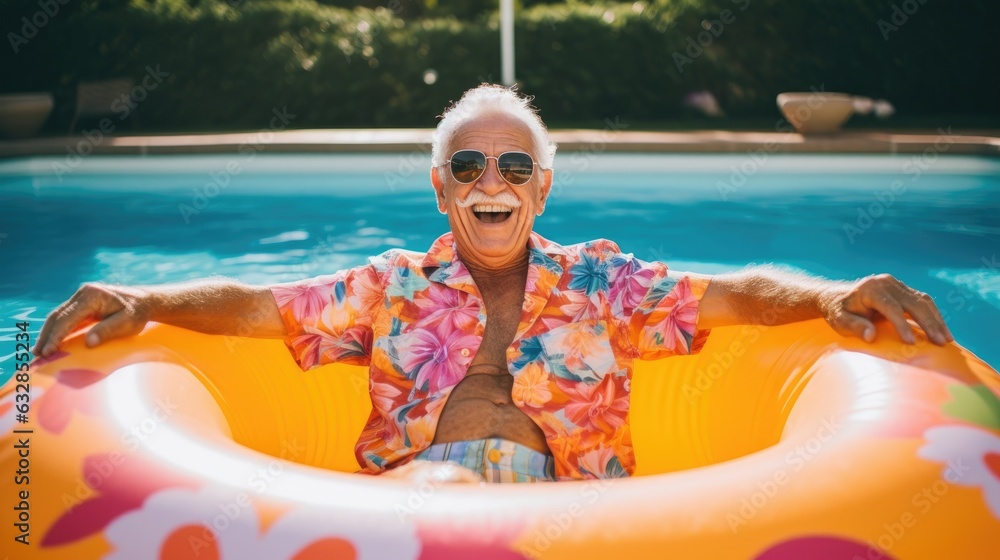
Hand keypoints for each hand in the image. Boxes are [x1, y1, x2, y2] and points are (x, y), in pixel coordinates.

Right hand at [34, 283, 151, 356]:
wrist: (146, 301)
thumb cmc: (138, 312)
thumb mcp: (128, 323)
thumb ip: (108, 330)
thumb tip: (89, 342)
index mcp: (92, 296)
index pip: (68, 318)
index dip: (56, 335)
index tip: (48, 351)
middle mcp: (83, 293)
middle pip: (58, 315)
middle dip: (46, 335)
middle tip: (37, 354)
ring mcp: (82, 297)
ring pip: (59, 315)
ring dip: (48, 333)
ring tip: (39, 351)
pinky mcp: (83, 304)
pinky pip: (66, 317)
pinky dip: (57, 330)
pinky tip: (52, 342)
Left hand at [821, 274, 952, 345]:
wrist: (837, 296)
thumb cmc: (838, 311)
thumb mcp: (839, 320)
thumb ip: (854, 326)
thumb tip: (871, 336)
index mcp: (870, 289)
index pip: (891, 307)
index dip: (901, 325)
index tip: (910, 342)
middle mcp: (886, 283)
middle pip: (913, 303)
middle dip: (928, 323)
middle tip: (939, 343)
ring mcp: (897, 285)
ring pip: (922, 301)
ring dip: (936, 320)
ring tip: (946, 339)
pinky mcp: (904, 289)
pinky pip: (923, 302)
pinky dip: (934, 315)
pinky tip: (941, 330)